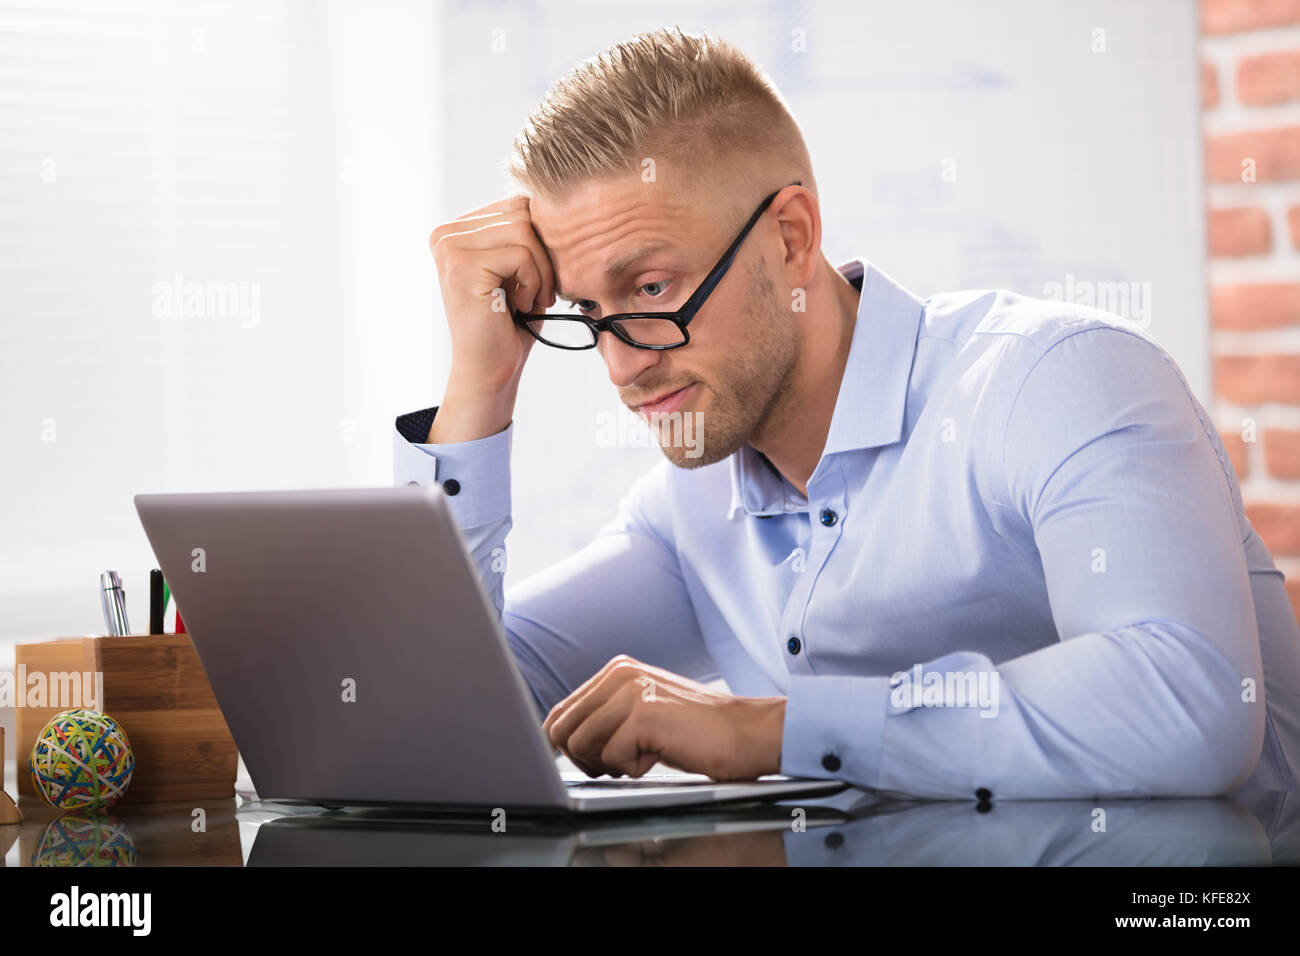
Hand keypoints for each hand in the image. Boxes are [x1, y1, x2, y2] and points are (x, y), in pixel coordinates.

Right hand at [426, 194, 555, 441]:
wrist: (491, 370)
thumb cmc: (510, 324)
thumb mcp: (520, 269)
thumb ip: (526, 232)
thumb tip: (555, 194)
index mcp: (457, 229)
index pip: (518, 204)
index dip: (541, 241)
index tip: (536, 280)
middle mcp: (446, 232)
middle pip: (523, 212)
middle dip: (544, 255)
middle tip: (537, 292)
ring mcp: (449, 246)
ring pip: (525, 230)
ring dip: (541, 270)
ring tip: (529, 299)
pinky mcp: (461, 264)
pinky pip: (521, 252)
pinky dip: (534, 281)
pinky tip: (519, 305)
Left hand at [542, 654, 787, 780]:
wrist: (746, 733)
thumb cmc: (695, 731)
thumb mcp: (641, 712)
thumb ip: (602, 717)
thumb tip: (556, 739)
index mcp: (617, 669)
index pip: (560, 712)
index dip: (564, 745)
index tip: (591, 759)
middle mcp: (620, 673)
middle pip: (562, 731)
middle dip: (585, 758)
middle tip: (622, 761)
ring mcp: (631, 692)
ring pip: (581, 745)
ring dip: (609, 764)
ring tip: (643, 756)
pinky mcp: (643, 716)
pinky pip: (611, 759)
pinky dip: (633, 770)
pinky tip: (659, 756)